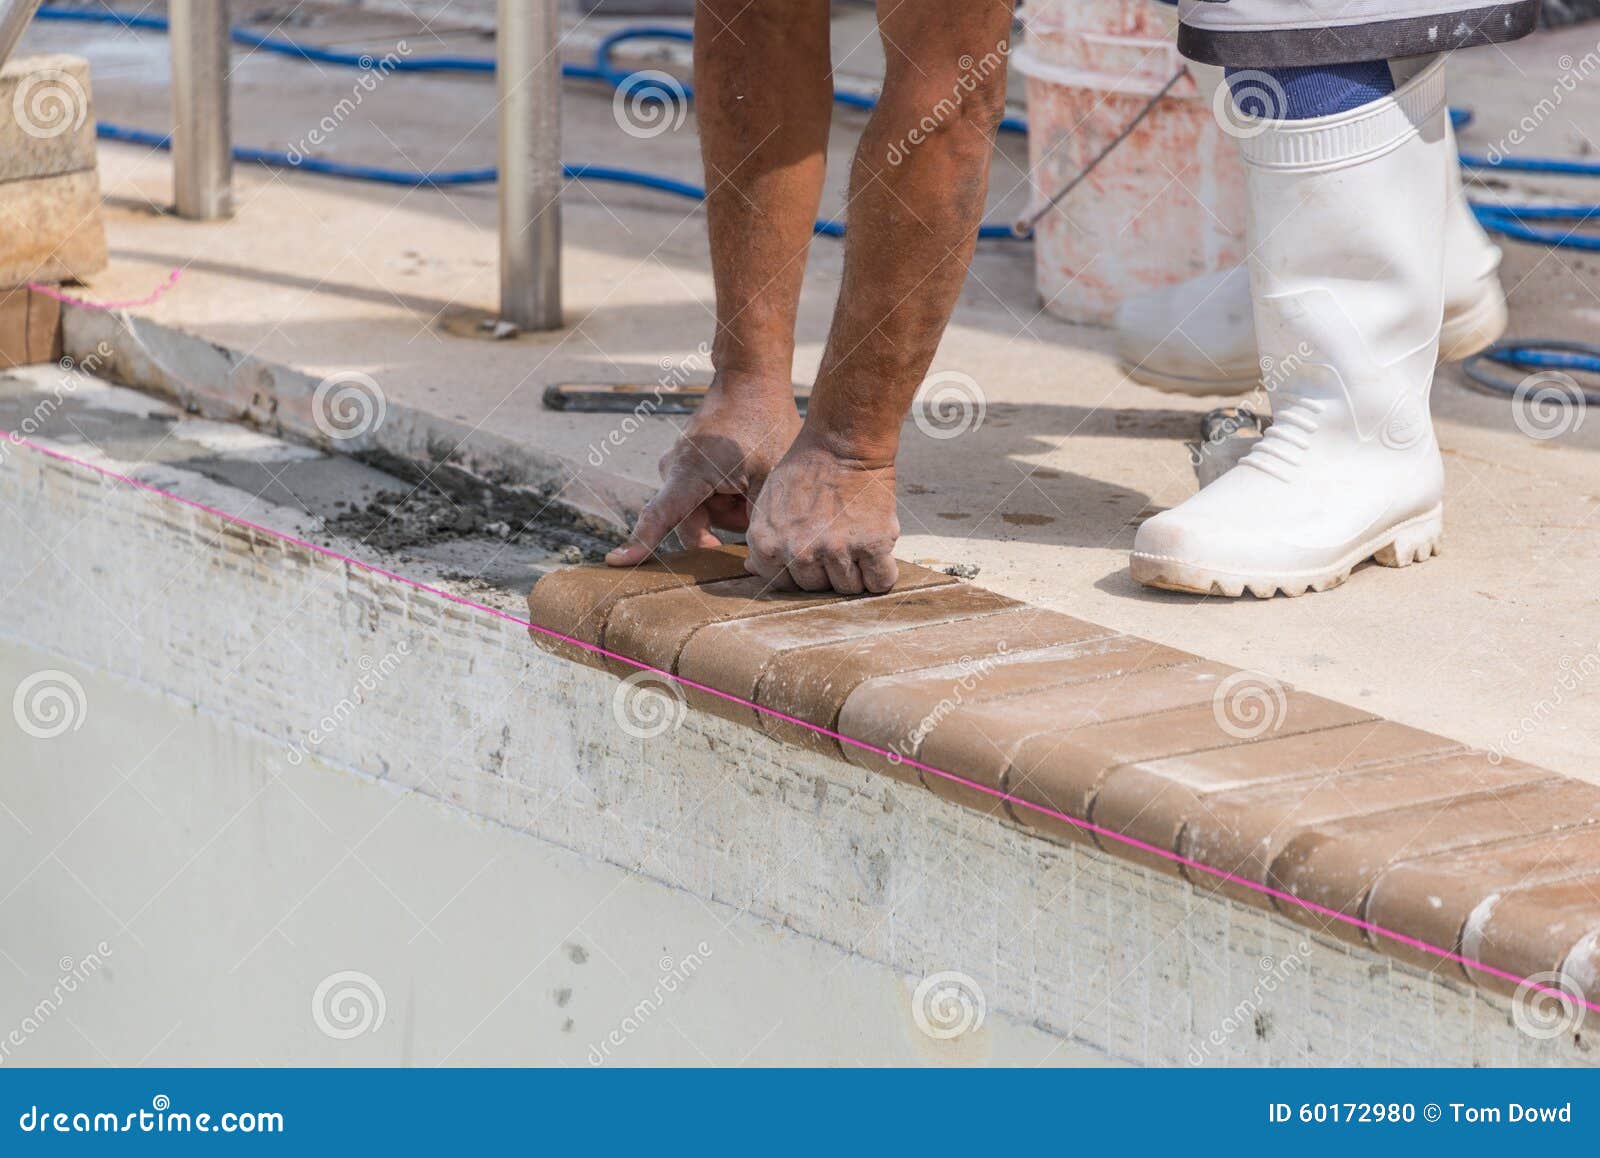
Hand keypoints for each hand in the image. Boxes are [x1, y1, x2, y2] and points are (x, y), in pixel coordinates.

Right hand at [605, 382, 801, 565]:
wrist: (750, 381)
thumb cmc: (763, 424)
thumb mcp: (770, 476)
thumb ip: (755, 518)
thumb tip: (750, 555)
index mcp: (690, 473)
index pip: (660, 517)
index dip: (640, 544)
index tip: (616, 563)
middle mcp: (673, 470)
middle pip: (694, 524)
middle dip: (727, 520)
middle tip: (754, 497)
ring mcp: (678, 466)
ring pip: (702, 510)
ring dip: (729, 505)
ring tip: (752, 478)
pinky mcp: (686, 464)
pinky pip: (702, 494)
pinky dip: (725, 492)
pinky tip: (744, 474)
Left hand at [744, 428, 899, 593]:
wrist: (843, 443)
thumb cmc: (807, 468)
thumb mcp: (768, 503)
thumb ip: (763, 541)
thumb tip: (753, 569)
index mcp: (768, 544)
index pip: (785, 586)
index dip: (803, 572)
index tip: (815, 556)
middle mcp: (799, 553)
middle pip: (818, 589)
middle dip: (829, 572)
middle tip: (839, 542)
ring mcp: (835, 551)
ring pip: (849, 588)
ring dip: (857, 572)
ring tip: (858, 544)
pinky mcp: (871, 545)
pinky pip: (880, 580)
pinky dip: (883, 574)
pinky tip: (880, 555)